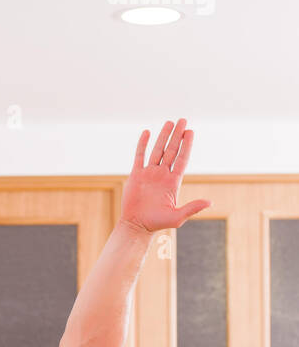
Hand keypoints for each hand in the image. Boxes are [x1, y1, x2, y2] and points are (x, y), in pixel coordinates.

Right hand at [121, 118, 210, 232]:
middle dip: (177, 136)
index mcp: (173, 182)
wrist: (136, 225)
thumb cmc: (156, 223)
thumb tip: (210, 203)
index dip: (186, 145)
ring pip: (157, 150)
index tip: (190, 132)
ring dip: (163, 136)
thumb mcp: (177, 217)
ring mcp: (149, 173)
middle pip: (171, 151)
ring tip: (170, 123)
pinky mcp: (136, 175)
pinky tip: (147, 132)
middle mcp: (162, 175)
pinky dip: (143, 144)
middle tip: (183, 120)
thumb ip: (192, 208)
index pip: (182, 159)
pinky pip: (140, 156)